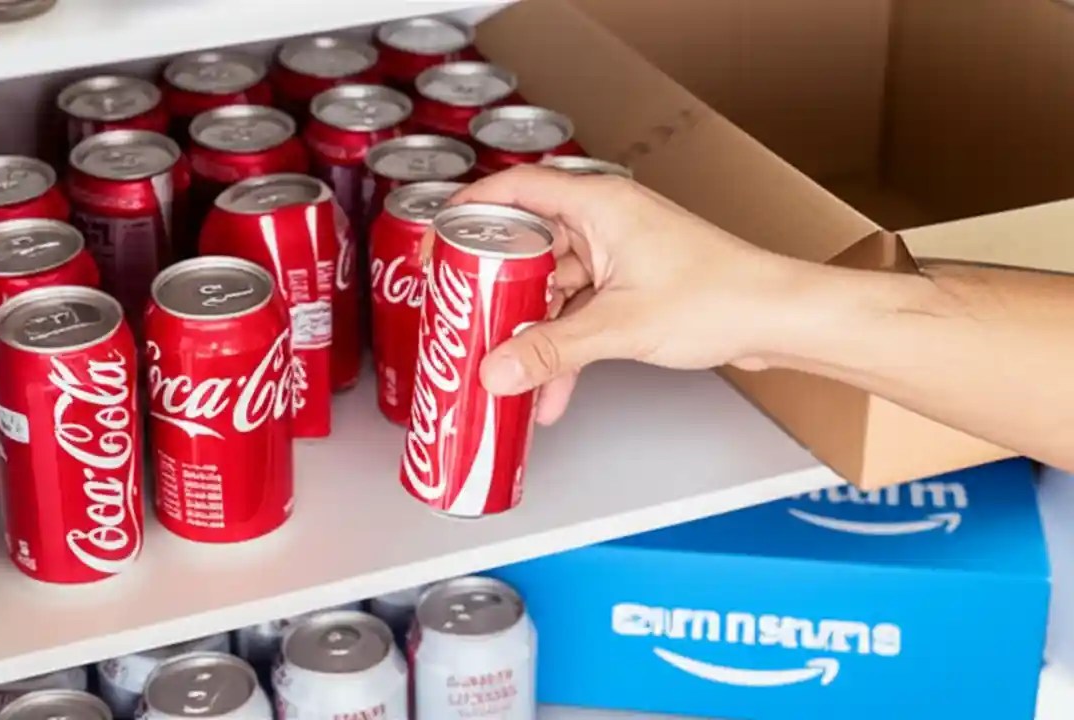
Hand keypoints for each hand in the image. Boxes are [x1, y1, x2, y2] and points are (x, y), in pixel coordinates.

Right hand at [447, 164, 812, 424]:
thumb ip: (553, 350)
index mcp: (599, 205)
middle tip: (462, 319)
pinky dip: (564, 346)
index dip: (470, 212)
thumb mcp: (619, 326)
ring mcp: (618, 255)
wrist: (778, 319)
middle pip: (529, 246)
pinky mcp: (631, 286)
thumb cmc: (721, 295)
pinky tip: (550, 391)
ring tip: (503, 372)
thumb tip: (496, 370)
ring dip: (532, 332)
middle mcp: (605, 222)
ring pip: (553, 288)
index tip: (437, 243)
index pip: (516, 190)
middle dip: (496, 291)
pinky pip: (579, 312)